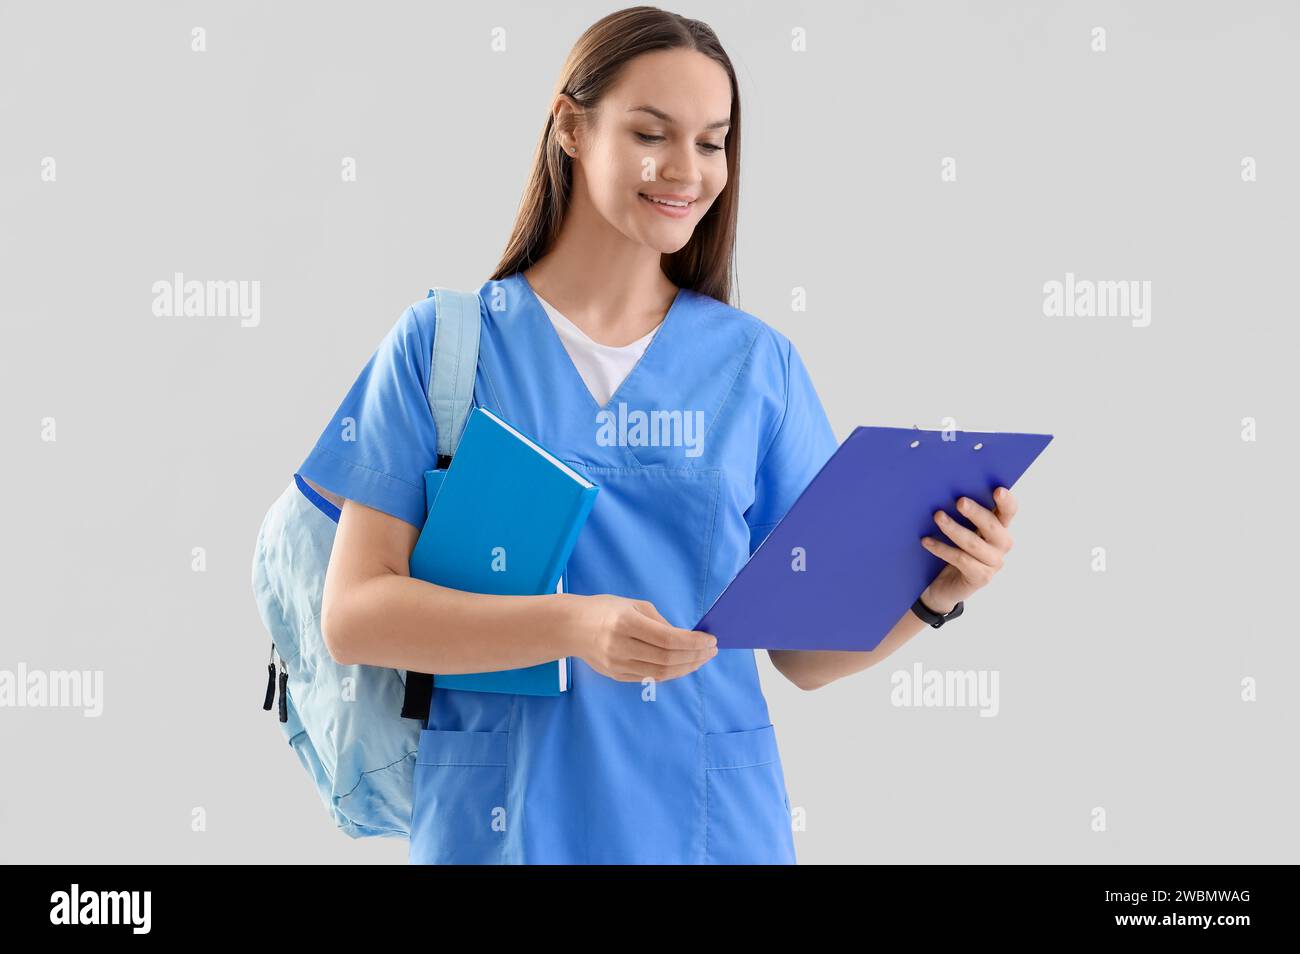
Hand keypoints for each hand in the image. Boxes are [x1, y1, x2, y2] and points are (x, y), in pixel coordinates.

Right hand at [565, 594, 716, 682]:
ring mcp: (617, 665)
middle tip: (711, 651)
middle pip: (667, 659)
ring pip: (661, 673)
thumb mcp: (633, 605)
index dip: (693, 642)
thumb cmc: (606, 610)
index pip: (667, 639)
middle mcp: (620, 647)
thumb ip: (660, 622)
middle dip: (695, 656)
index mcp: (625, 624)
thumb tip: (687, 639)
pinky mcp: (616, 675)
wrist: (571, 627)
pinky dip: (671, 672)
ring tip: (701, 659)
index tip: (711, 640)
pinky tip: (683, 664)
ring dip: (686, 667)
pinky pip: (650, 677)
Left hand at [918, 487, 1017, 613]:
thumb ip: (960, 513)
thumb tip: (944, 490)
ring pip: (974, 544)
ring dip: (954, 529)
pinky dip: (942, 549)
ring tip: (938, 516)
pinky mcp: (981, 578)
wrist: (941, 585)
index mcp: (999, 528)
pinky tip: (927, 541)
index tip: (998, 490)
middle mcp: (1001, 545)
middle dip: (976, 513)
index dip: (1006, 502)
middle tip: (960, 501)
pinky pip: (961, 560)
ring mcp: (993, 563)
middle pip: (993, 526)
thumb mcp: (958, 529)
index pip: (1008, 512)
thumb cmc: (951, 549)